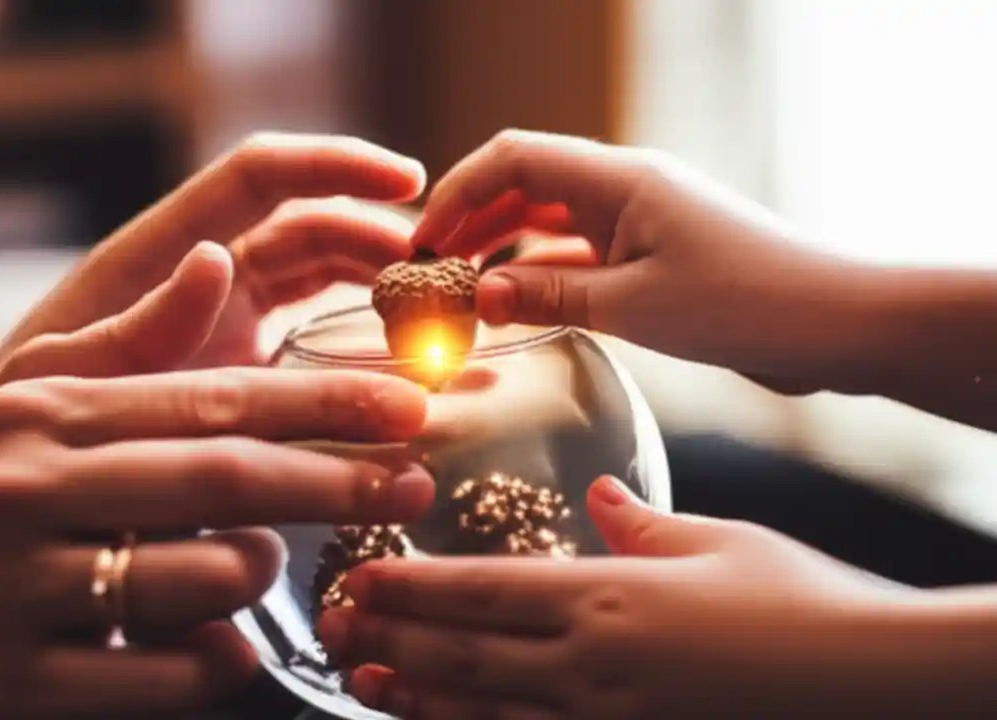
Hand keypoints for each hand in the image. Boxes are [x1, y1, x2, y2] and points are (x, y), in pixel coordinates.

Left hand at [0, 133, 423, 443]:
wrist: (10, 458)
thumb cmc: (22, 406)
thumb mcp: (73, 370)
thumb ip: (144, 323)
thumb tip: (213, 257)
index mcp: (165, 250)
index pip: (261, 177)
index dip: (335, 165)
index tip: (405, 181)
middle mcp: (207, 274)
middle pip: (311, 226)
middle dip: (379, 235)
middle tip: (440, 272)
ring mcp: (230, 320)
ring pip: (325, 278)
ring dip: (381, 286)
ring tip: (436, 317)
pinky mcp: (244, 367)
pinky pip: (317, 336)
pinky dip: (363, 341)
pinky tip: (401, 368)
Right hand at [0, 367, 433, 718]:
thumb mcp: (29, 406)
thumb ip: (131, 341)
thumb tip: (217, 258)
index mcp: (42, 414)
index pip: (212, 399)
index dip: (324, 401)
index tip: (409, 404)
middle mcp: (26, 490)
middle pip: (224, 481)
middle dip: (339, 478)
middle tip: (416, 479)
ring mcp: (21, 592)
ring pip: (206, 580)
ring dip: (262, 575)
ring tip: (262, 564)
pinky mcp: (20, 683)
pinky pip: (170, 677)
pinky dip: (220, 661)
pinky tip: (223, 647)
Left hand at [320, 476, 920, 719]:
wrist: (871, 680)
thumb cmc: (801, 600)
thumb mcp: (717, 541)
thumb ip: (644, 523)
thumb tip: (601, 497)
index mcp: (609, 597)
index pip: (482, 590)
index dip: (411, 587)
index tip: (359, 578)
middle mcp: (593, 664)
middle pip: (466, 652)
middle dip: (392, 640)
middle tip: (331, 629)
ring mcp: (607, 718)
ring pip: (486, 709)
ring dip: (417, 696)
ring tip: (361, 683)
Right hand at [411, 130, 887, 394]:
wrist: (836, 322)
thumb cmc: (746, 303)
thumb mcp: (634, 305)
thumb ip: (548, 296)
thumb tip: (475, 297)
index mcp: (619, 180)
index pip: (514, 160)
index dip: (459, 193)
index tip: (423, 243)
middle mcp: (625, 189)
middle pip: (525, 187)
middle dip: (471, 223)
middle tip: (428, 274)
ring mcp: (640, 221)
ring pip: (549, 223)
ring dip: (501, 251)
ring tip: (459, 295)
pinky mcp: (654, 256)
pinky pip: (579, 255)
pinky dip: (541, 276)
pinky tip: (513, 307)